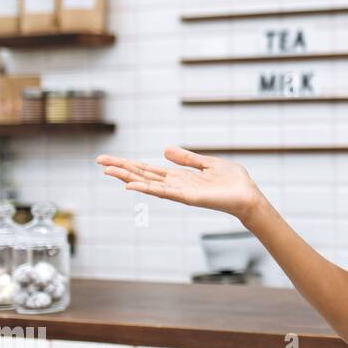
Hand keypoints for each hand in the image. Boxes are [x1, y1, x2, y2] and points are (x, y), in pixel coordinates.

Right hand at [97, 147, 263, 220]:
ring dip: (128, 177)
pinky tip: (131, 185)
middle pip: (143, 175)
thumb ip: (186, 158)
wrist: (248, 195)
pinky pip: (164, 192)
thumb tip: (164, 149)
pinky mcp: (188, 197)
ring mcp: (180, 192)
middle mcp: (176, 185)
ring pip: (148, 183)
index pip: (149, 170)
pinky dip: (148, 188)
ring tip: (108, 171)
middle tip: (99, 161)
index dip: (130, 164)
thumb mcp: (207, 163)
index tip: (109, 160)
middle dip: (122, 168)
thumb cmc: (233, 181)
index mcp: (180, 177)